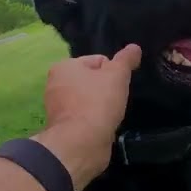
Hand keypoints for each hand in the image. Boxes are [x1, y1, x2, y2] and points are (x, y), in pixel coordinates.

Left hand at [32, 45, 140, 190]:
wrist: (82, 143)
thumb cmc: (98, 103)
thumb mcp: (117, 75)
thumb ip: (126, 60)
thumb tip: (134, 47)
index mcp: (64, 66)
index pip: (98, 60)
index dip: (114, 72)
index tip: (120, 86)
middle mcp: (56, 84)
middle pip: (92, 80)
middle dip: (107, 89)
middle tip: (117, 100)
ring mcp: (58, 107)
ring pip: (89, 99)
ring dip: (102, 105)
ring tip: (111, 114)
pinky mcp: (64, 126)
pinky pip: (85, 116)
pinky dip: (95, 120)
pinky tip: (104, 126)